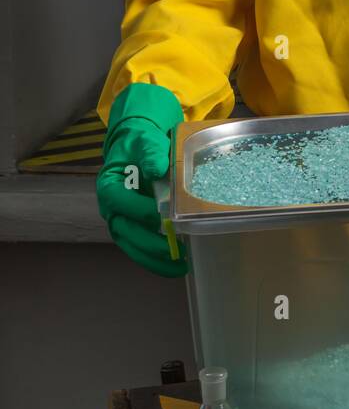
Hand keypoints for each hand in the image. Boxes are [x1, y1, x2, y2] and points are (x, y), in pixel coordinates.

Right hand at [96, 83, 186, 276]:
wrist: (137, 148)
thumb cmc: (141, 144)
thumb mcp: (146, 142)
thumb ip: (152, 153)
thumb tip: (156, 168)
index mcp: (109, 185)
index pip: (120, 201)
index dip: (139, 210)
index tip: (162, 218)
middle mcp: (110, 207)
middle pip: (125, 231)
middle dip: (149, 246)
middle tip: (174, 253)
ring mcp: (120, 220)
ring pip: (132, 245)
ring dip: (153, 259)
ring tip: (179, 267)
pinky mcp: (131, 228)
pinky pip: (140, 247)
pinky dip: (155, 258)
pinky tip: (175, 264)